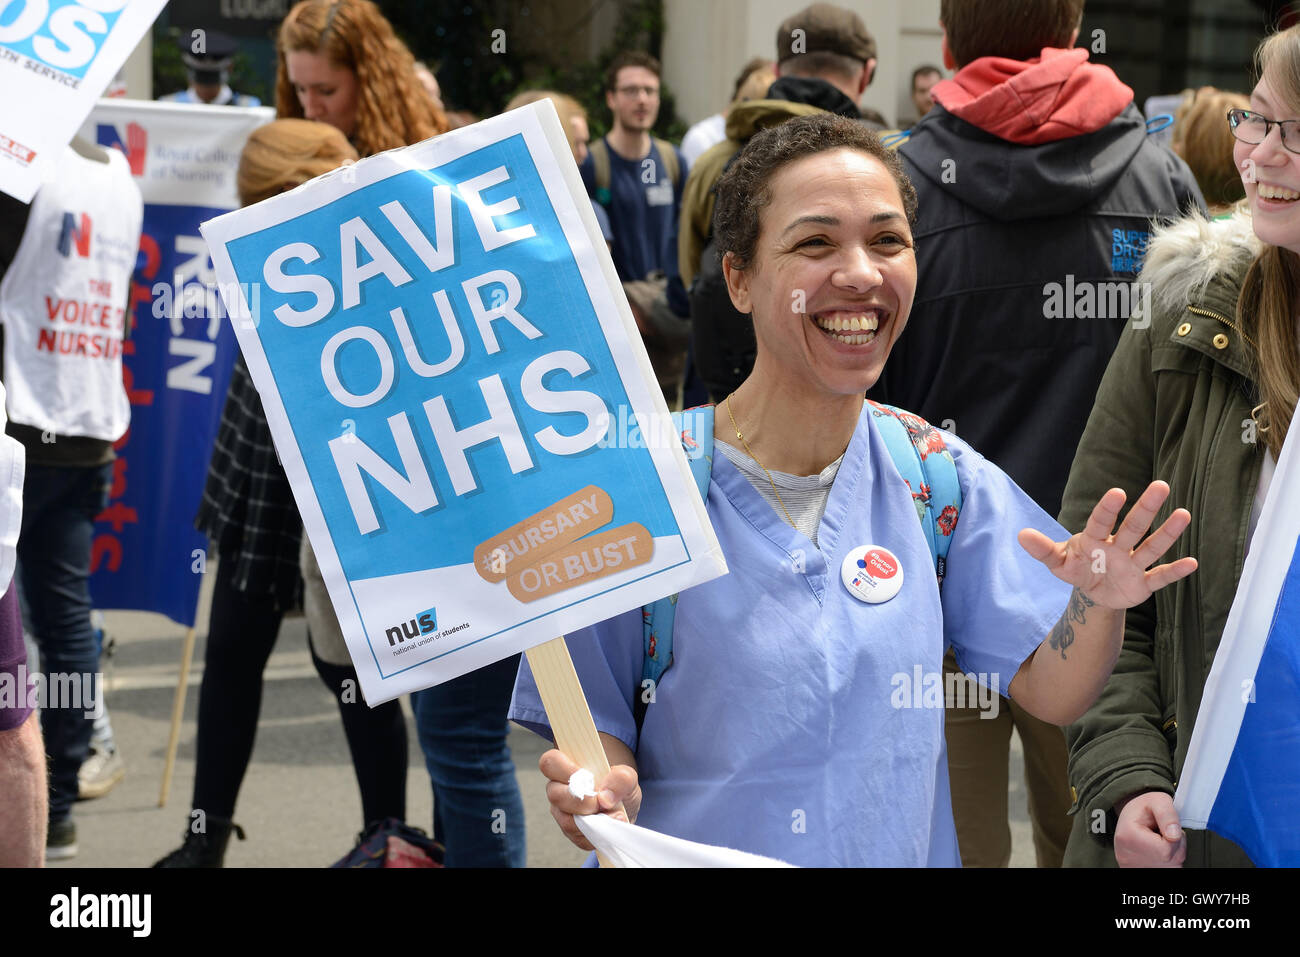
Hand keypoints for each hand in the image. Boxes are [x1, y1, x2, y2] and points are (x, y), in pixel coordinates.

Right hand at [538, 748, 640, 851]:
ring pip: (566, 820)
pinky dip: (597, 833)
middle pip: (555, 795)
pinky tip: (611, 825)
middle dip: (583, 800)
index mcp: (564, 768)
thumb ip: (620, 778)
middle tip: (602, 801)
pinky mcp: (572, 834)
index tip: (588, 776)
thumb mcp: (627, 776)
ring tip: (614, 814)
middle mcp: (558, 791)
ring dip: (593, 820)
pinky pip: (579, 837)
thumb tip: (604, 797)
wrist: (623, 808)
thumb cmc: (617, 786)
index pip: (549, 763)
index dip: (565, 770)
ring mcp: (562, 814)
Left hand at [1018, 481, 1197, 609]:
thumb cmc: (1077, 567)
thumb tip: (1020, 535)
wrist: (1093, 592)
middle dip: (1145, 508)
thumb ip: (1043, 550)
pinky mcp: (1143, 583)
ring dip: (1167, 533)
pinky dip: (1175, 572)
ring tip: (1184, 514)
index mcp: (1094, 538)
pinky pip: (1160, 576)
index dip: (1108, 508)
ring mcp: (1133, 564)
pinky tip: (1192, 562)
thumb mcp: (1058, 562)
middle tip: (1161, 485)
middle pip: (1132, 526)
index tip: (1118, 492)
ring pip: (1151, 546)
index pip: (1100, 521)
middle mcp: (1118, 546)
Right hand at [1114, 791, 1186, 866]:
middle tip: (1162, 832)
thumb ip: (1168, 814)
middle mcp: (1127, 856)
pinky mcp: (1135, 871)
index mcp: (1129, 836)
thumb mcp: (1158, 800)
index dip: (1173, 837)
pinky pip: (1166, 869)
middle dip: (1174, 845)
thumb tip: (1175, 836)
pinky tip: (1157, 850)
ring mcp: (1131, 866)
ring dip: (1172, 854)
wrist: (1130, 818)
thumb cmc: (1143, 809)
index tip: (1164, 827)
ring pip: (1171, 866)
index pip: (1166, 849)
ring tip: (1159, 840)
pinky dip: (1167, 861)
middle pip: (1170, 859)